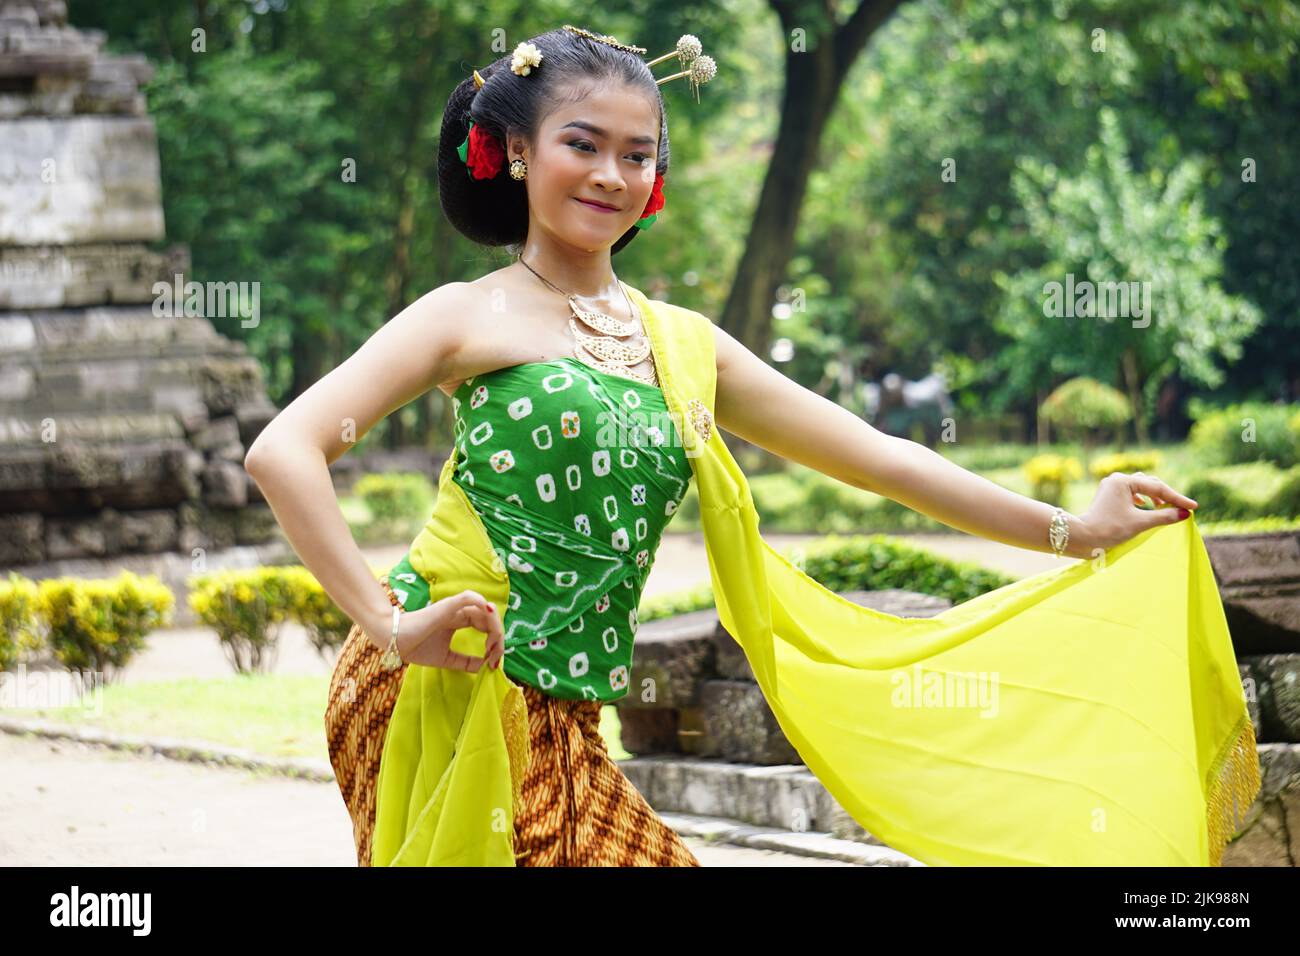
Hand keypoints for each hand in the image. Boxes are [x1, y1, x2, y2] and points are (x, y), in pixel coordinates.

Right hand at [393, 589, 505, 671]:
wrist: (394, 641)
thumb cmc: (415, 646)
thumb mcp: (446, 658)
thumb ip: (465, 661)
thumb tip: (484, 666)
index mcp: (459, 622)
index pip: (485, 626)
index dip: (495, 642)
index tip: (493, 662)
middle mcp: (459, 612)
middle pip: (489, 618)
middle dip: (498, 637)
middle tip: (496, 656)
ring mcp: (454, 608)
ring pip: (484, 608)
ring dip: (495, 626)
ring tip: (492, 646)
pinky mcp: (447, 606)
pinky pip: (469, 597)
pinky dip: (482, 603)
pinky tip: (489, 614)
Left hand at [1077, 471, 1198, 551]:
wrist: (1083, 537)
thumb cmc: (1110, 529)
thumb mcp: (1140, 523)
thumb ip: (1164, 516)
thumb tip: (1185, 513)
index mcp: (1123, 481)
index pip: (1157, 488)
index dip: (1177, 498)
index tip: (1194, 507)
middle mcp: (1117, 479)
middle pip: (1149, 484)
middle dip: (1166, 496)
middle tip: (1183, 508)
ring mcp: (1111, 487)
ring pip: (1140, 487)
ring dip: (1155, 496)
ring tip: (1165, 507)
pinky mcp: (1108, 496)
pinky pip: (1131, 493)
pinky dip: (1142, 499)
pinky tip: (1145, 505)